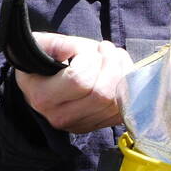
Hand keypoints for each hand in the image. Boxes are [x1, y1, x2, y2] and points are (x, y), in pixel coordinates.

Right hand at [12, 32, 134, 133]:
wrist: (43, 80)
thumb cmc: (47, 58)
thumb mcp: (43, 44)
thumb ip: (57, 44)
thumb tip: (75, 49)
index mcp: (43, 96)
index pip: (79, 80)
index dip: (90, 59)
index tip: (87, 48)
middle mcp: (60, 117)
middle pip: (102, 94)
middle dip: (111, 64)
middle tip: (106, 49)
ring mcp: (79, 125)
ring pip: (115, 102)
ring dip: (122, 74)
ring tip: (114, 57)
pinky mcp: (96, 126)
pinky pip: (123, 110)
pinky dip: (128, 89)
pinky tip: (119, 73)